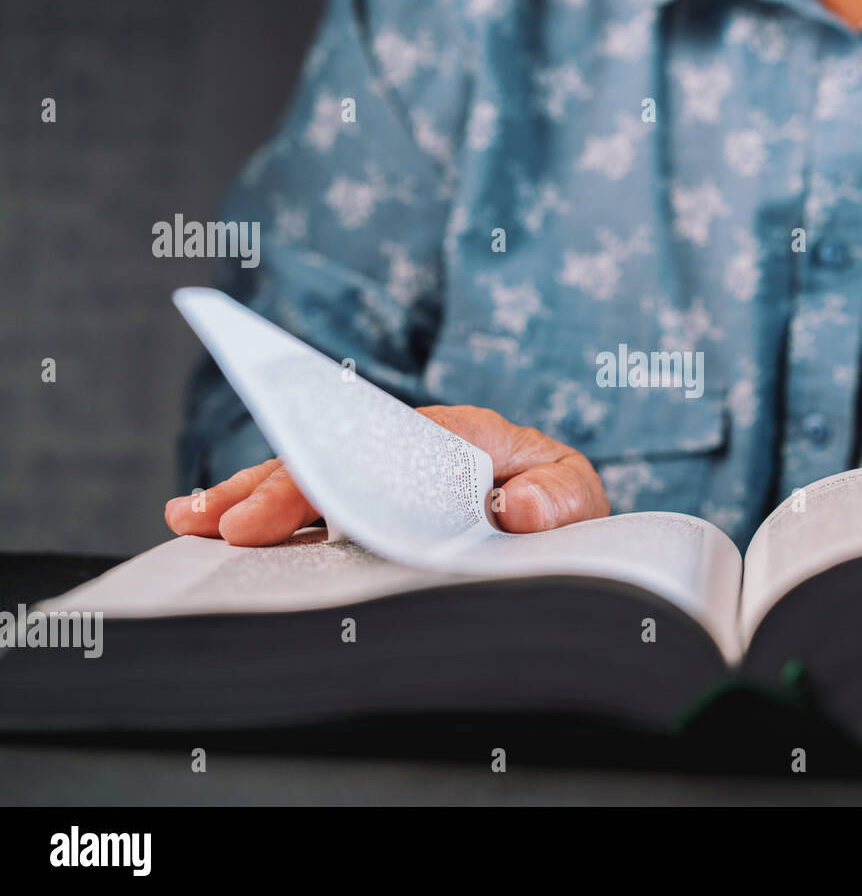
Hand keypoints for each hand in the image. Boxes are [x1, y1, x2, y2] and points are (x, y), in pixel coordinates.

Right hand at [164, 405, 609, 545]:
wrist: (563, 505)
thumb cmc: (563, 497)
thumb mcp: (577, 495)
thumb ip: (559, 496)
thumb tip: (521, 509)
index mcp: (455, 435)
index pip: (379, 448)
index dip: (328, 477)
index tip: (282, 510)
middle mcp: (407, 446)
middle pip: (330, 461)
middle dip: (270, 489)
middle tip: (217, 522)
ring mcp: (385, 474)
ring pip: (309, 478)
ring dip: (247, 495)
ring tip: (188, 515)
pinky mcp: (373, 503)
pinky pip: (314, 505)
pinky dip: (263, 512)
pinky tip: (212, 522)